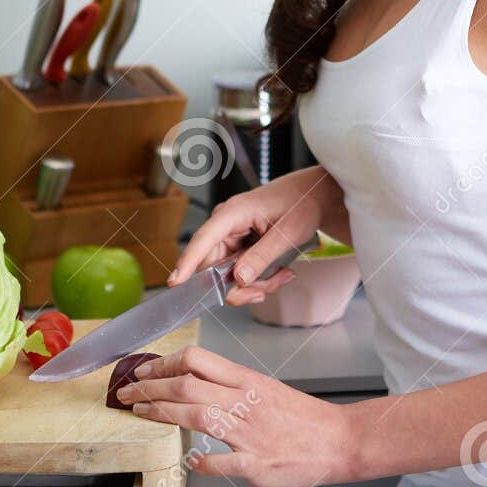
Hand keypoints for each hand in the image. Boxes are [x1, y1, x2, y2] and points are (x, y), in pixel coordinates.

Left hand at [113, 345, 356, 486]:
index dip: (163, 364)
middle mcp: (245, 401)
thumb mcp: (264, 388)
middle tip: (128, 393)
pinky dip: (201, 462)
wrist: (339, 439)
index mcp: (246, 380)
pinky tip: (190, 461)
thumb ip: (229, 386)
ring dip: (163, 414)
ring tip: (141, 415)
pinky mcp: (257, 462)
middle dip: (150, 387)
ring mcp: (250, 432)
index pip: (196, 360)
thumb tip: (193, 384)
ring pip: (197, 415)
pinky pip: (221, 462)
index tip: (144, 371)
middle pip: (187, 385)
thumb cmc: (302, 418)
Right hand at [169, 166, 328, 304]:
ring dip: (256, 284)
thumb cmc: (301, 204)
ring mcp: (231, 238)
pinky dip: (260, 279)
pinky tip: (279, 271)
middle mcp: (226, 225)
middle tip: (265, 289)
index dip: (188, 262)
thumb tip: (239, 279)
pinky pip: (240, 274)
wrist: (311, 197)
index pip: (204, 239)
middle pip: (214, 269)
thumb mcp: (288, 233)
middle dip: (242, 286)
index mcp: (234, 213)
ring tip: (281, 274)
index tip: (175, 281)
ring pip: (228, 277)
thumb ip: (263, 256)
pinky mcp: (238, 248)